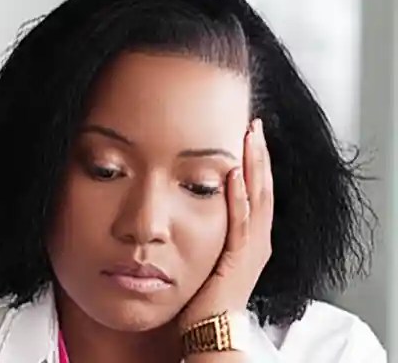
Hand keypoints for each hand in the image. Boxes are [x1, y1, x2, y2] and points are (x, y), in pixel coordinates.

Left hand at [178, 119, 272, 340]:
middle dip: (258, 155)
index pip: (257, 190)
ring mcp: (251, 249)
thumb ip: (207, 226)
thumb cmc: (203, 293)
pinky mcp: (239, 259)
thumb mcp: (208, 249)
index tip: (249, 133)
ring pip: (257, 199)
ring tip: (249, 138)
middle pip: (263, 188)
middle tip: (254, 124)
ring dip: (253, 167)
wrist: (210, 328)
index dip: (255, 161)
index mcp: (251, 237)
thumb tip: (189, 199)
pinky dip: (239, 197)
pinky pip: (241, 223)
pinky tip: (234, 174)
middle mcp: (257, 240)